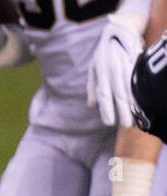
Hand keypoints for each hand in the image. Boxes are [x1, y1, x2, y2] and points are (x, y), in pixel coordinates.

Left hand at [88, 13, 145, 127]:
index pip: (104, 95)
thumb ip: (92, 86)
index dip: (107, 109)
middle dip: (123, 110)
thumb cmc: (104, 52)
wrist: (120, 29)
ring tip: (138, 115)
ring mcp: (127, 64)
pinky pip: (139, 77)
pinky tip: (144, 99)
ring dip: (134, 102)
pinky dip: (141, 89)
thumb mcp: (93, 67)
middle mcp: (113, 69)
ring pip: (131, 86)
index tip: (110, 123)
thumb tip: (91, 105)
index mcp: (101, 73)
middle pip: (119, 93)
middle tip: (128, 125)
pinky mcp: (138, 59)